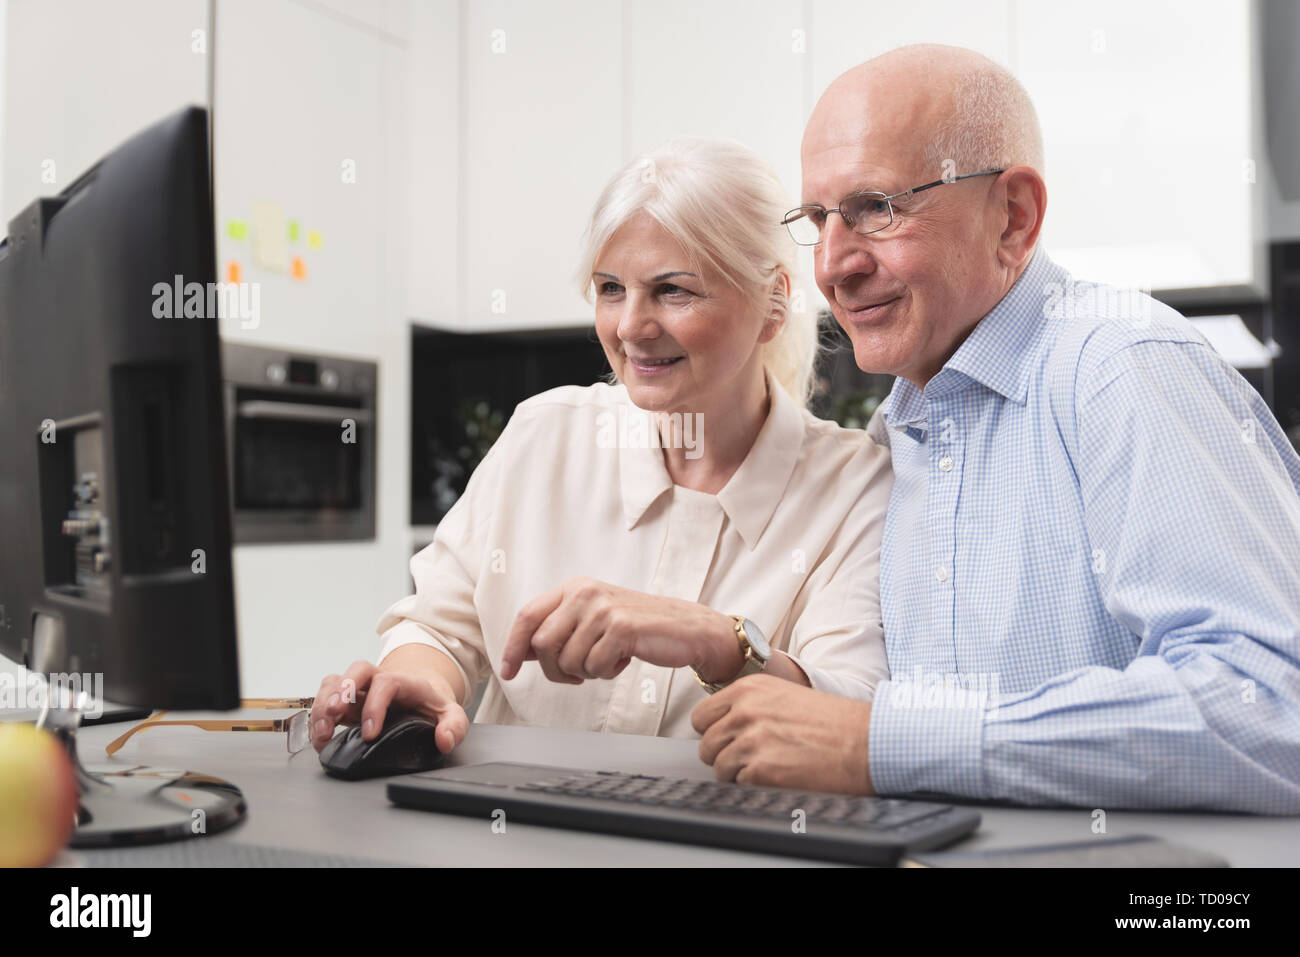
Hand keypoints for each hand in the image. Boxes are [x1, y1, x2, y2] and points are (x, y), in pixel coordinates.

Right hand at [310, 659, 469, 756]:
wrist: (419, 696)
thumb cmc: (430, 705)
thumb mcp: (451, 715)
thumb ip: (454, 726)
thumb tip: (445, 740)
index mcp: (405, 682)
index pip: (387, 683)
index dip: (375, 705)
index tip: (370, 733)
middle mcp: (378, 680)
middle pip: (357, 670)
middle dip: (342, 690)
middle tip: (334, 714)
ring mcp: (359, 689)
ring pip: (335, 682)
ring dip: (323, 704)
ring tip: (322, 731)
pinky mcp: (346, 702)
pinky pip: (325, 698)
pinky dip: (317, 716)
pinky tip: (320, 736)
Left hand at [499, 577, 741, 684]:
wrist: (687, 629)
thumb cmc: (640, 628)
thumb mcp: (594, 620)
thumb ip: (559, 631)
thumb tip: (521, 653)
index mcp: (574, 588)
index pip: (527, 616)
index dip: (512, 647)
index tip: (508, 671)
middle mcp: (585, 592)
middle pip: (542, 645)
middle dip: (555, 670)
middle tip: (578, 675)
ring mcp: (603, 608)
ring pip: (568, 661)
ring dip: (586, 673)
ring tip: (608, 660)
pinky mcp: (621, 627)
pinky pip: (594, 667)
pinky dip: (606, 673)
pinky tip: (623, 660)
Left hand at [692, 674, 874, 794]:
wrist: (864, 742)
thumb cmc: (833, 722)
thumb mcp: (784, 695)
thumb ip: (750, 705)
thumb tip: (724, 726)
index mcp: (749, 689)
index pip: (702, 716)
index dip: (714, 732)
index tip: (728, 739)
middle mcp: (745, 711)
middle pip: (707, 744)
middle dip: (724, 755)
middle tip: (750, 759)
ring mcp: (751, 740)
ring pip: (718, 767)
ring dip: (738, 773)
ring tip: (768, 768)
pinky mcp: (761, 770)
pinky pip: (738, 784)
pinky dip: (755, 786)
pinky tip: (778, 776)